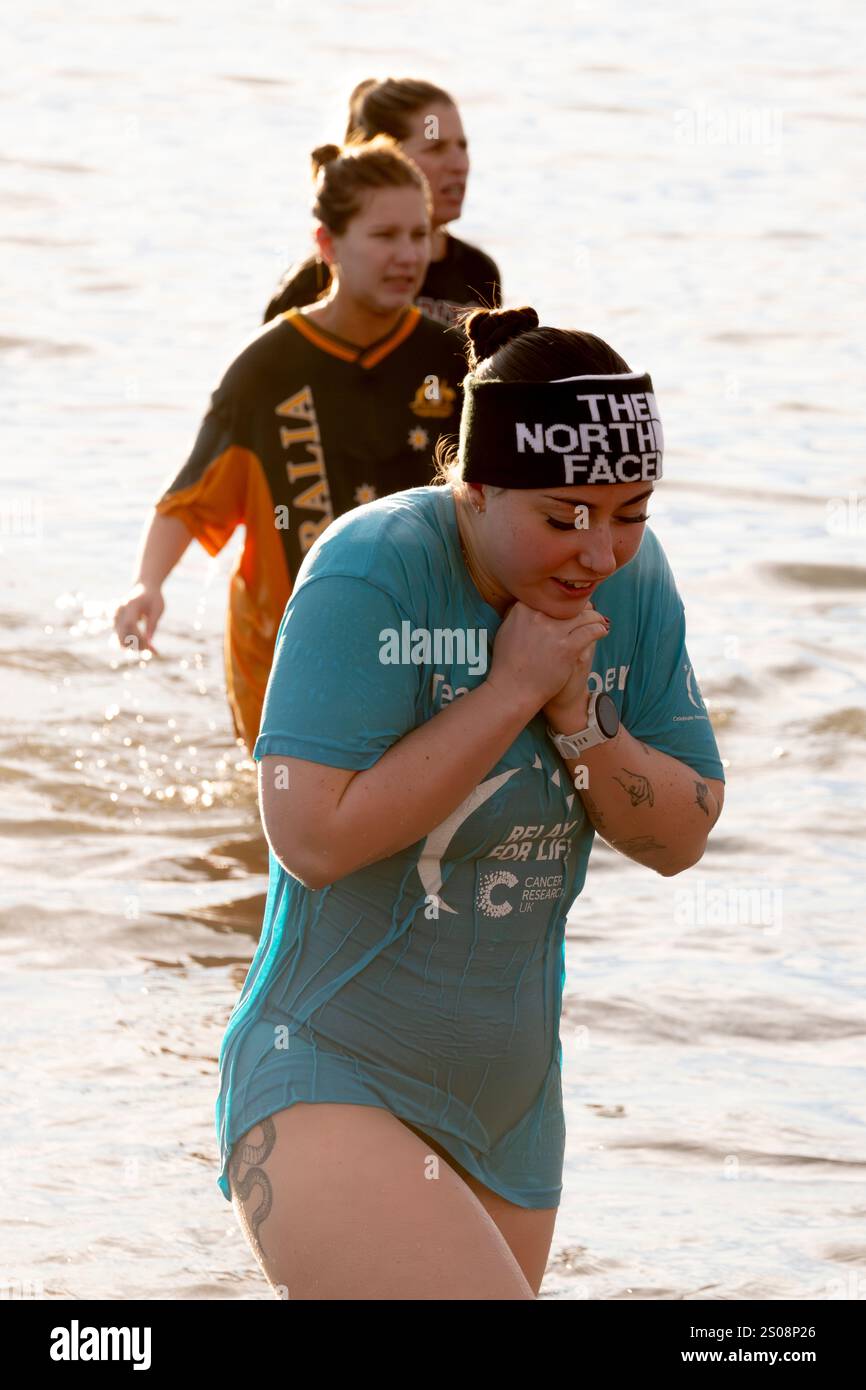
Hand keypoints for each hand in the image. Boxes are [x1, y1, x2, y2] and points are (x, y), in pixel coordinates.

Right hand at [113, 583, 163, 656]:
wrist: (144, 589)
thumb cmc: (153, 598)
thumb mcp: (157, 609)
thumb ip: (152, 624)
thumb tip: (148, 642)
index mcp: (130, 605)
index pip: (129, 624)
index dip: (138, 636)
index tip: (150, 644)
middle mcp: (119, 612)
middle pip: (121, 634)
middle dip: (136, 645)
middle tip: (151, 649)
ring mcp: (115, 619)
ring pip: (120, 640)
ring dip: (134, 647)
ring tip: (150, 648)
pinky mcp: (116, 626)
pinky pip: (121, 639)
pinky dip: (131, 645)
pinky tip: (145, 648)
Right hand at [487, 596, 608, 715]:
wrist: (513, 689)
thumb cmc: (507, 663)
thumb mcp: (505, 630)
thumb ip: (518, 614)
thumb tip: (528, 604)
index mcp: (523, 609)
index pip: (551, 597)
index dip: (563, 601)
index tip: (571, 606)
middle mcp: (539, 617)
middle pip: (569, 605)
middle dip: (582, 607)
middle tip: (590, 610)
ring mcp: (554, 632)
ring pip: (583, 616)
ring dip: (595, 617)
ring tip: (600, 620)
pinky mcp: (567, 647)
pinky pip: (590, 631)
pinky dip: (599, 629)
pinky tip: (602, 630)